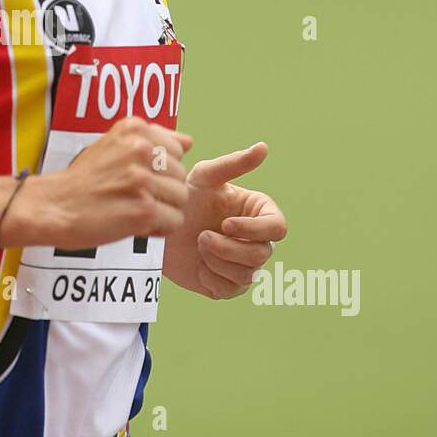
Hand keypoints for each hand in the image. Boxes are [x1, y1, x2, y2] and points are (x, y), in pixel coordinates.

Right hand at [17, 117, 193, 251]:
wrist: (53, 205)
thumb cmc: (83, 180)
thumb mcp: (113, 146)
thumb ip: (153, 140)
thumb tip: (188, 141)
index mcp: (134, 129)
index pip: (177, 150)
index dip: (161, 170)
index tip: (138, 179)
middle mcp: (140, 149)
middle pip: (181, 176)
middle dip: (164, 192)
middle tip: (134, 199)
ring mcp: (142, 179)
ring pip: (181, 200)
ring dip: (162, 211)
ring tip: (135, 212)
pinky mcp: (143, 209)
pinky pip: (174, 221)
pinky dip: (159, 229)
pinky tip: (136, 225)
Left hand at [162, 142, 286, 299]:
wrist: (158, 230)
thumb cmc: (184, 198)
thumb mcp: (205, 177)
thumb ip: (234, 164)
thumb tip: (263, 147)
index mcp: (260, 214)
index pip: (278, 228)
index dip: (254, 230)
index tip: (226, 224)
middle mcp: (258, 240)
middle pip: (262, 254)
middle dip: (228, 247)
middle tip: (201, 236)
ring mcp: (244, 265)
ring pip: (247, 274)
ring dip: (217, 260)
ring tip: (198, 244)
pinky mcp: (228, 286)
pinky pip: (229, 289)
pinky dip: (210, 277)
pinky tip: (197, 264)